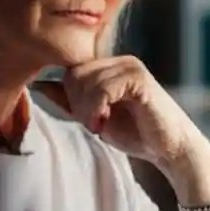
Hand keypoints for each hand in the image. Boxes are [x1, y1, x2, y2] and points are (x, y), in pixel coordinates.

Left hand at [34, 56, 207, 173]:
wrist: (171, 149)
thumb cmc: (137, 134)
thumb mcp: (95, 116)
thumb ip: (71, 101)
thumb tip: (38, 86)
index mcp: (110, 67)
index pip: (70, 72)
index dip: (70, 98)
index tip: (85, 120)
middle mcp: (120, 61)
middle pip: (73, 74)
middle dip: (76, 104)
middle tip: (93, 124)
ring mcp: (131, 67)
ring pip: (84, 81)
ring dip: (85, 109)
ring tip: (99, 126)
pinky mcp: (139, 79)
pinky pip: (102, 88)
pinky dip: (96, 109)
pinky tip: (104, 124)